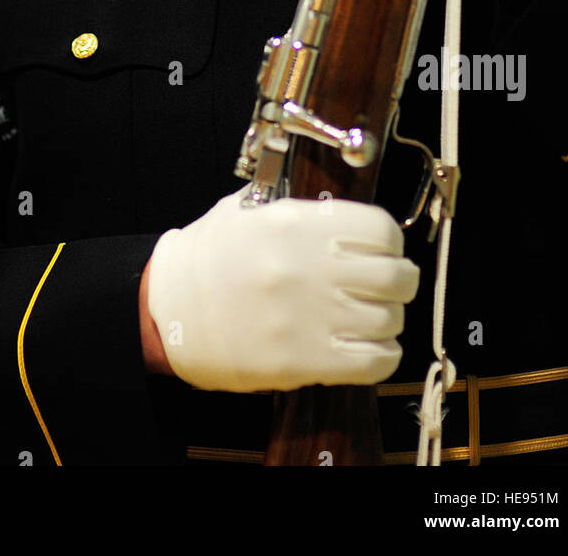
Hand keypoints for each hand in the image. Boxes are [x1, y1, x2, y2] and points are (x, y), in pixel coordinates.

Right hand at [145, 189, 418, 392]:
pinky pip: (373, 361)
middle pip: (396, 276)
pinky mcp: (303, 361)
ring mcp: (307, 316)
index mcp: (294, 223)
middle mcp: (307, 267)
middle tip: (388, 285)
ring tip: (371, 318)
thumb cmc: (207, 258)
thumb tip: (337, 206)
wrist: (168, 311)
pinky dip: (380, 355)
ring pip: (389, 320)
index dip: (390, 241)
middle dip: (400, 281)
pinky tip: (365, 347)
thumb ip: (294, 206)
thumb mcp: (245, 210)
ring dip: (387, 320)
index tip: (384, 248)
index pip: (380, 229)